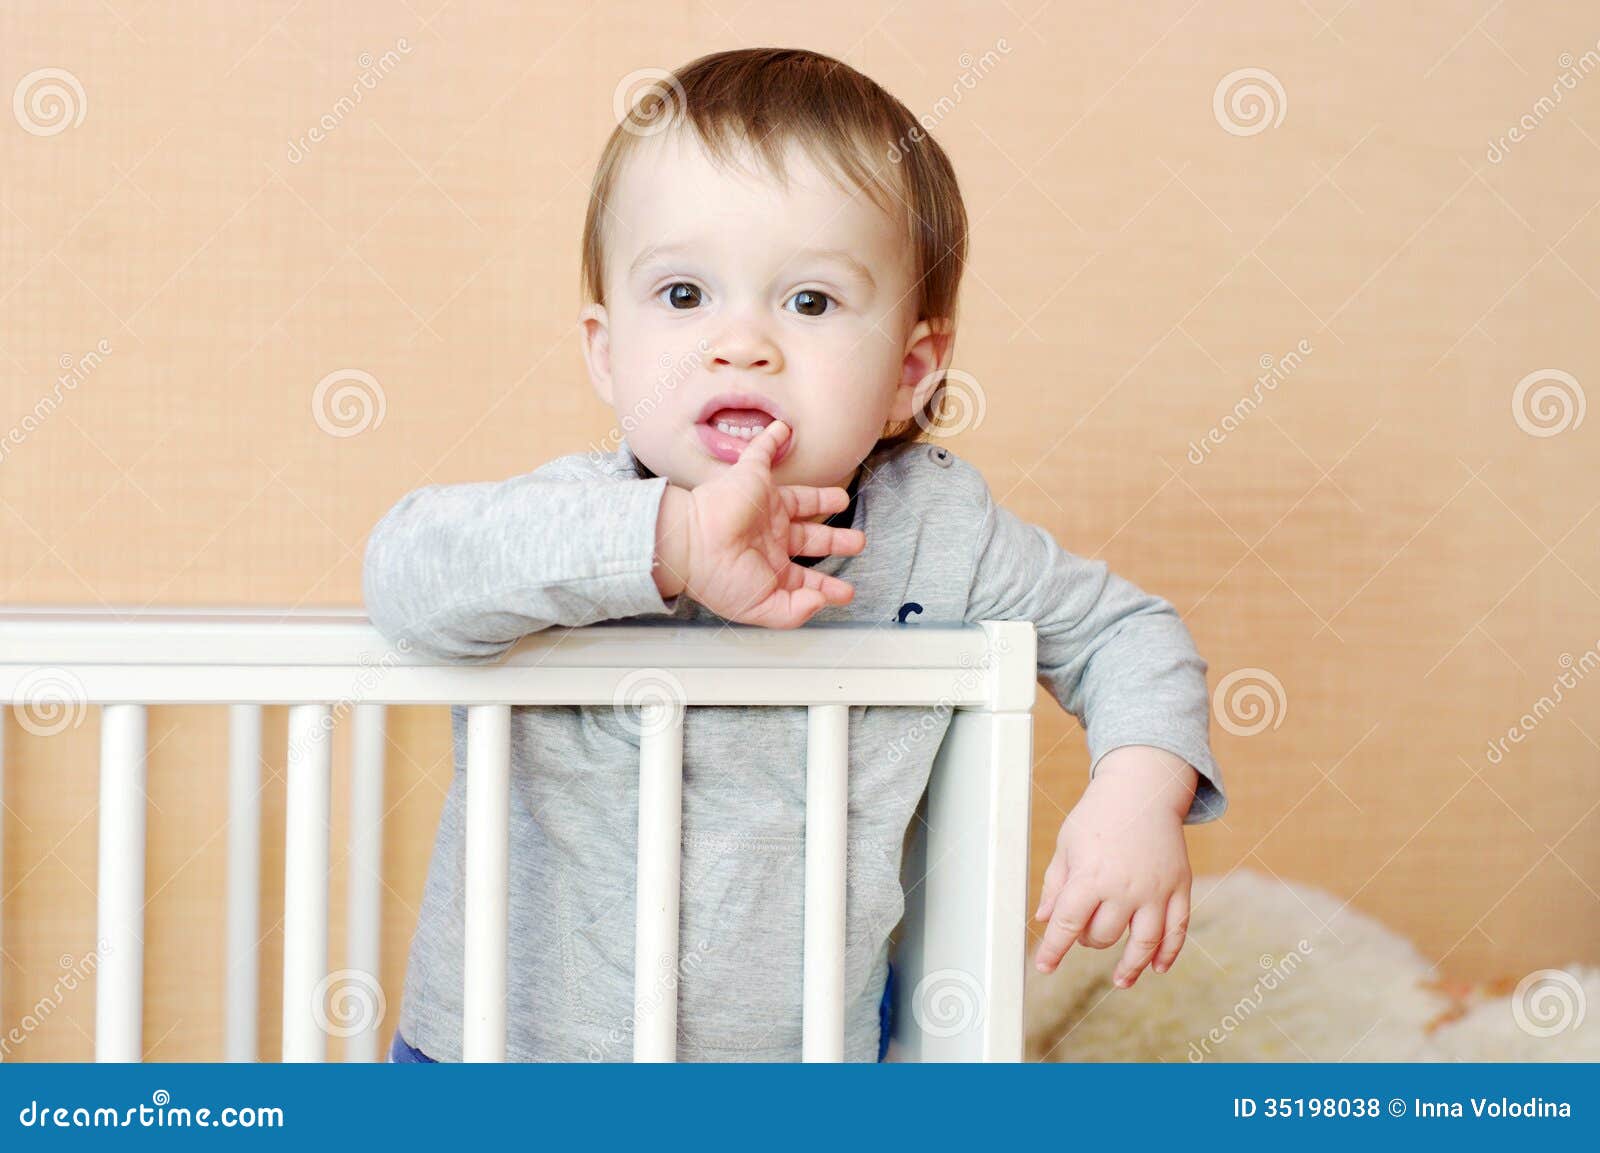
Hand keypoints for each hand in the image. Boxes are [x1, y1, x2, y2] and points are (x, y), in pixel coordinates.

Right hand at [652, 419, 864, 627]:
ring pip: (801, 500)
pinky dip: (772, 439)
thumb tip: (821, 601)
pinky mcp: (753, 480)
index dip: (827, 585)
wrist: (692, 545)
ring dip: (822, 498)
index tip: (845, 591)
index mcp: (770, 568)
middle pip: (810, 537)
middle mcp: (769, 537)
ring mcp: (764, 507)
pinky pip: (763, 453)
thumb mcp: (761, 608)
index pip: (805, 577)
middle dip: (836, 540)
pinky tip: (783, 430)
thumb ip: (795, 612)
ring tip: (842, 498)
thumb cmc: (717, 576)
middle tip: (857, 540)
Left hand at [1032, 745, 1197, 985]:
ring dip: (1131, 966)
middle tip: (1084, 931)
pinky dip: (1169, 952)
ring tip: (1120, 980)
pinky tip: (1157, 967)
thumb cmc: (1098, 815)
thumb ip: (1055, 884)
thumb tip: (1043, 918)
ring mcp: (1155, 889)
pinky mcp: (1179, 886)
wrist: (1142, 789)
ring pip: (1143, 942)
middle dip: (1089, 940)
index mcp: (1090, 875)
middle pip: (1103, 935)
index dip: (1053, 949)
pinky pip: (1177, 929)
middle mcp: (1124, 886)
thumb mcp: (1067, 844)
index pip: (1067, 923)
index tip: (1045, 967)